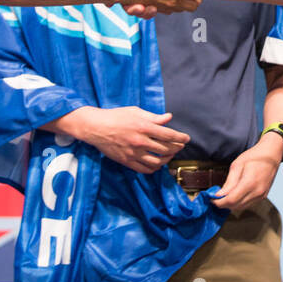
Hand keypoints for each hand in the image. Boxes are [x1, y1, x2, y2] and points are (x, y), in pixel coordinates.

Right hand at [72, 105, 189, 173]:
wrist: (95, 127)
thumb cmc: (116, 116)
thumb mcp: (136, 111)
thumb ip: (154, 117)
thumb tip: (168, 118)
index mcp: (144, 127)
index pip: (169, 135)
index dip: (181, 138)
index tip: (186, 139)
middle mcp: (140, 141)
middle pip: (165, 149)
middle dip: (176, 148)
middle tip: (180, 146)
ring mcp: (133, 153)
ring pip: (157, 162)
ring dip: (167, 159)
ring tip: (169, 155)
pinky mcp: (126, 161)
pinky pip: (144, 169)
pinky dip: (154, 168)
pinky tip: (157, 164)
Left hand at [209, 133, 282, 211]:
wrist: (271, 155)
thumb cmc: (254, 157)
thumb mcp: (237, 165)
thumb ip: (229, 183)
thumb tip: (219, 195)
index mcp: (249, 183)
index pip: (231, 200)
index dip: (219, 202)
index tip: (212, 199)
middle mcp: (257, 192)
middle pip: (236, 206)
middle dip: (223, 204)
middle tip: (216, 198)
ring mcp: (261, 195)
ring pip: (242, 207)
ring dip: (231, 204)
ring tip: (224, 196)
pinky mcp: (263, 196)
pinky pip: (248, 204)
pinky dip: (239, 202)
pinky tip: (235, 195)